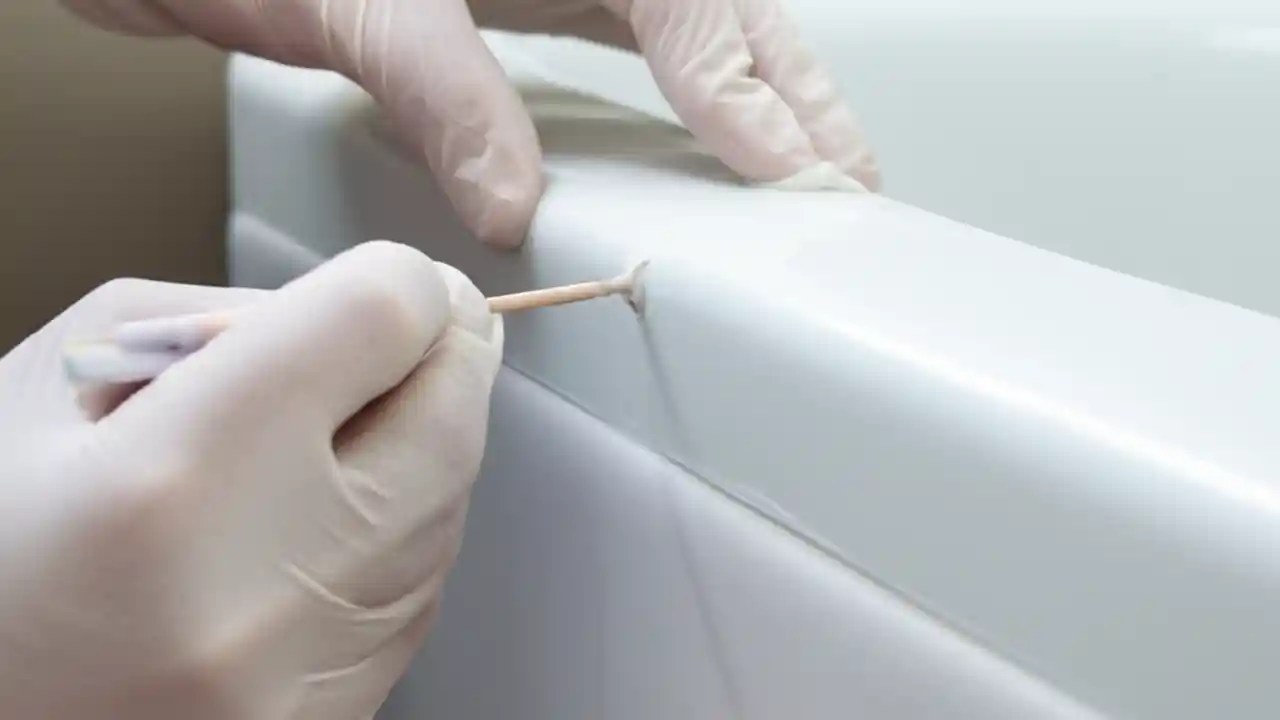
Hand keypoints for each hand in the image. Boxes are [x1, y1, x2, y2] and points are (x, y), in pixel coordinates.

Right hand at [0, 241, 502, 718]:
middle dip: (447, 355)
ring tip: (354, 424)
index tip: (389, 281)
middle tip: (424, 327)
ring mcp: (306, 675)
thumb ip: (197, 327)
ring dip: (424, 444)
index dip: (401, 280)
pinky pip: (416, 594)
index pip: (377, 321)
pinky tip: (325, 520)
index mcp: (176, 481)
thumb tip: (329, 316)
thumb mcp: (42, 401)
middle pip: (448, 421)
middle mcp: (263, 587)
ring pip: (447, 512)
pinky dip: (398, 534)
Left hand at [61, 0, 878, 246]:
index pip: (683, 2)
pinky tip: (697, 121)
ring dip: (750, 83)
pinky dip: (676, 77)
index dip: (743, 86)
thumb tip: (513, 196)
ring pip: (682, 15)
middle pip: (713, 0)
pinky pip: (624, 30)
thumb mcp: (352, 0)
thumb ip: (443, 89)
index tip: (791, 166)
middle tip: (843, 169)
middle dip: (788, 82)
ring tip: (804, 152)